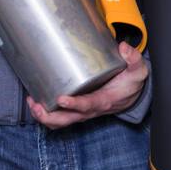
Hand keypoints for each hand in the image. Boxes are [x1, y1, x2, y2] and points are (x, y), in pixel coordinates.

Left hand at [25, 41, 148, 127]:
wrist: (132, 96)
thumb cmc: (131, 83)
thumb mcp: (138, 71)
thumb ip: (133, 58)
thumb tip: (123, 48)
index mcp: (104, 100)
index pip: (88, 105)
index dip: (74, 104)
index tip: (61, 99)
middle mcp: (91, 110)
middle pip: (68, 120)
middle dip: (49, 116)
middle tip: (36, 104)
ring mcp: (83, 112)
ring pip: (61, 122)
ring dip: (44, 116)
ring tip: (32, 103)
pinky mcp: (78, 110)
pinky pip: (60, 119)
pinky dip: (47, 114)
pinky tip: (37, 102)